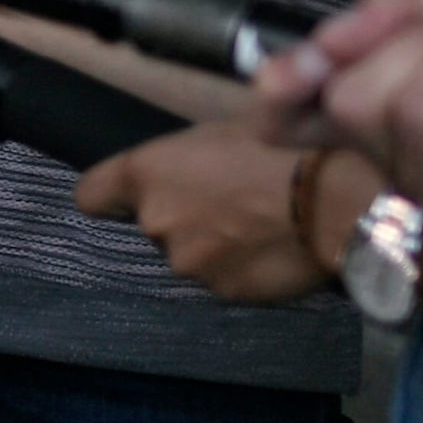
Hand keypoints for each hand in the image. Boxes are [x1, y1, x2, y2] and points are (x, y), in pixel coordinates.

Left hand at [77, 121, 327, 301]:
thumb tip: (190, 156)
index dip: (108, 197)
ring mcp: (186, 262)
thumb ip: (187, 154)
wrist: (331, 201)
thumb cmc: (278, 150)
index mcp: (145, 174)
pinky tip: (268, 251)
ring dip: (210, 247)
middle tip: (223, 206)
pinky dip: (239, 269)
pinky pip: (221, 279)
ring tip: (253, 229)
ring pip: (187, 256)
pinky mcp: (221, 291)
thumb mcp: (223, 131)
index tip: (123, 198)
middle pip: (149, 226)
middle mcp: (154, 221)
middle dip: (179, 219)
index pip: (91, 195)